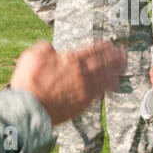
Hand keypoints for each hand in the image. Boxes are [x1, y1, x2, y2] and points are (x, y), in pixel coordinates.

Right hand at [10, 40, 126, 125]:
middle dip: (115, 57)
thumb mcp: (32, 56)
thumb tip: (51, 47)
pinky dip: (109, 86)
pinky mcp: (83, 103)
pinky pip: (101, 92)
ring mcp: (85, 89)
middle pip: (104, 62)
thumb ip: (45, 48)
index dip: (104, 46)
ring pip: (105, 77)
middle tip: (123, 53)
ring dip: (116, 70)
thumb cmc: (29, 82)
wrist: (29, 109)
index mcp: (71, 60)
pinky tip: (113, 84)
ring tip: (123, 66)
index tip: (110, 44)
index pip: (93, 50)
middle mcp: (82, 73)